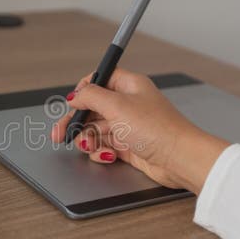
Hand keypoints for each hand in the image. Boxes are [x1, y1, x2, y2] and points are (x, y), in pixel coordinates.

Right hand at [51, 70, 229, 193]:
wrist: (179, 158)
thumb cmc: (158, 129)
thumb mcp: (117, 105)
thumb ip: (90, 96)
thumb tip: (75, 95)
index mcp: (128, 86)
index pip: (98, 80)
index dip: (82, 91)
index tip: (71, 104)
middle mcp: (128, 104)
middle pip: (91, 108)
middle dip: (76, 122)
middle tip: (60, 134)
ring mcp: (128, 126)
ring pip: (95, 129)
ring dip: (88, 139)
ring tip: (90, 145)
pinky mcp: (128, 146)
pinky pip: (104, 146)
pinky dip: (101, 151)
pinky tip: (107, 155)